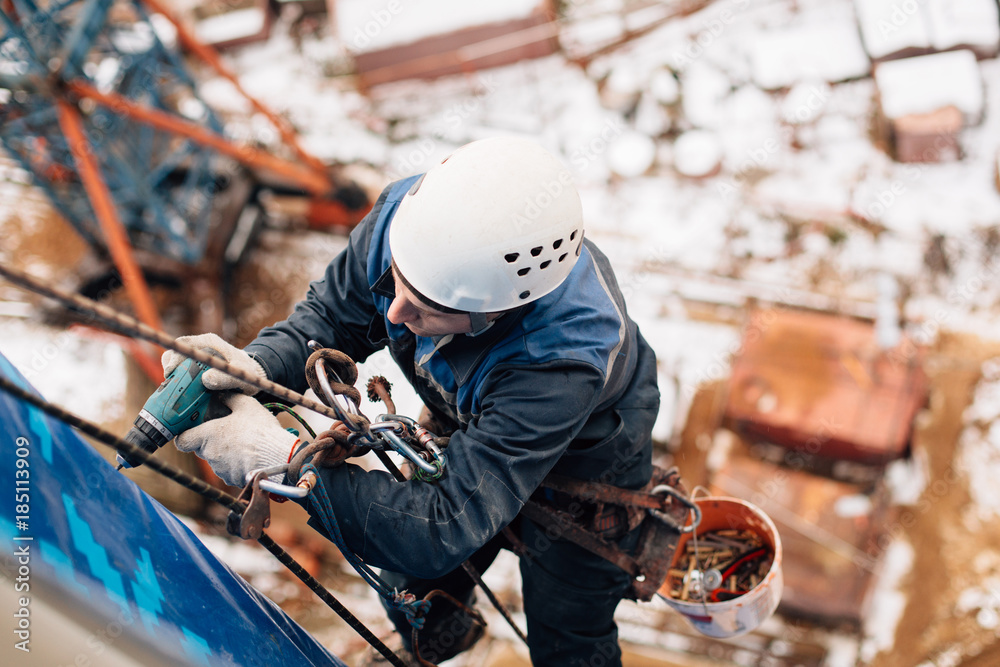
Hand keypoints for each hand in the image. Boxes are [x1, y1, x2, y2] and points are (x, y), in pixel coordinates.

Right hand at [162, 333, 265, 394]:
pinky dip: (177, 380)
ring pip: (174, 361)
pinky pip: (179, 370)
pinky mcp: (194, 365)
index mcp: (210, 343)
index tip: (170, 374)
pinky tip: (181, 391)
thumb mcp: (241, 377)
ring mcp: (196, 355)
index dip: (173, 357)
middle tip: (171, 386)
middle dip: (169, 369)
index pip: (184, 343)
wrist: (251, 374)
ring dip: (172, 375)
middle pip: (175, 352)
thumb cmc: (247, 373)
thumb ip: (226, 378)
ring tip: (175, 390)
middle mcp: (200, 346)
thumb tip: (206, 380)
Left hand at [174, 393, 296, 486]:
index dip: (186, 436)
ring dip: (224, 453)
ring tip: (243, 445)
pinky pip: (228, 470)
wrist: (277, 456)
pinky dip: (235, 464)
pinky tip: (249, 457)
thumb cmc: (261, 430)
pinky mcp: (231, 479)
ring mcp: (220, 468)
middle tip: (227, 433)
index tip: (194, 430)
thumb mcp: (247, 405)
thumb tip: (221, 394)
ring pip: (215, 460)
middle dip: (210, 441)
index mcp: (208, 434)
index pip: (182, 441)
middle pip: (201, 449)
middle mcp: (210, 453)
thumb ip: (230, 398)